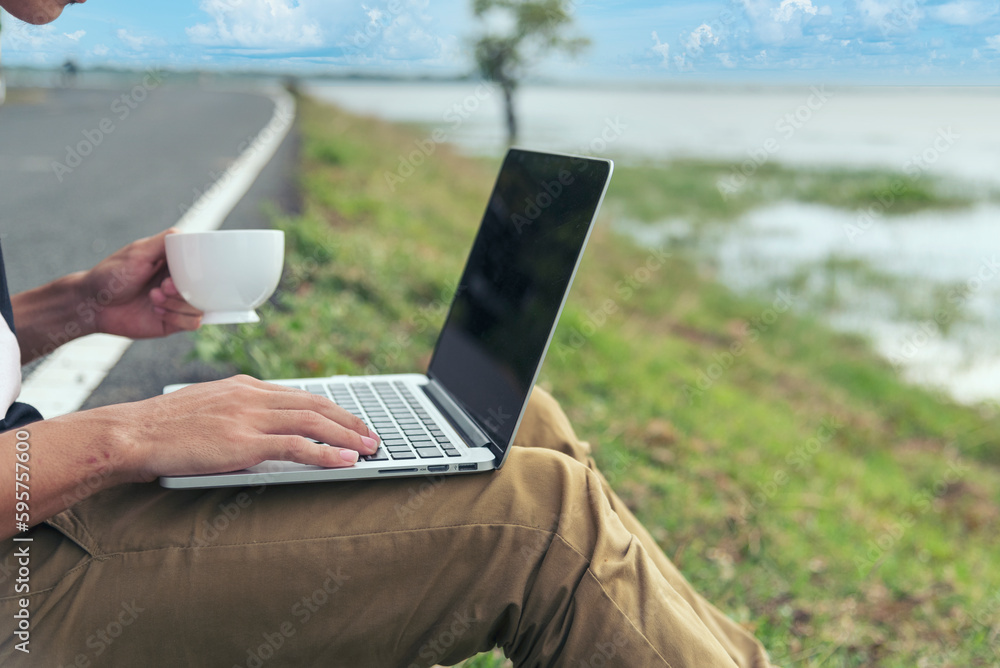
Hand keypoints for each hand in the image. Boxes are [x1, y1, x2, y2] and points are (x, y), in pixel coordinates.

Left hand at [78, 228, 201, 338]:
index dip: (197, 272)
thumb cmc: (112, 275)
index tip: (176, 273)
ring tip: (154, 298)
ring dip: (178, 304)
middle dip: (186, 290)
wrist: (93, 305)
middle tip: (163, 287)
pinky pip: (194, 323)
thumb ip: (166, 241)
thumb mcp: (139, 252)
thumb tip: (192, 236)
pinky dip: (178, 318)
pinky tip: (157, 311)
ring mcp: (178, 304)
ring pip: (201, 307)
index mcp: (176, 264)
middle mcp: (180, 283)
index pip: (203, 266)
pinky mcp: (174, 322)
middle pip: (206, 288)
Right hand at [114, 375, 380, 481]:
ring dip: (347, 436)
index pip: (300, 394)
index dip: (331, 407)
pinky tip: (344, 461)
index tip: (350, 419)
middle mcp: (252, 395)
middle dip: (349, 420)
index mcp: (244, 386)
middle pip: (315, 404)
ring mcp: (249, 417)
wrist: (133, 433)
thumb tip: (260, 430)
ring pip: (313, 421)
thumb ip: (237, 413)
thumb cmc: (162, 428)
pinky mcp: (244, 441)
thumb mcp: (207, 408)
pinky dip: (326, 453)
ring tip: (369, 449)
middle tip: (372, 435)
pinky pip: (297, 445)